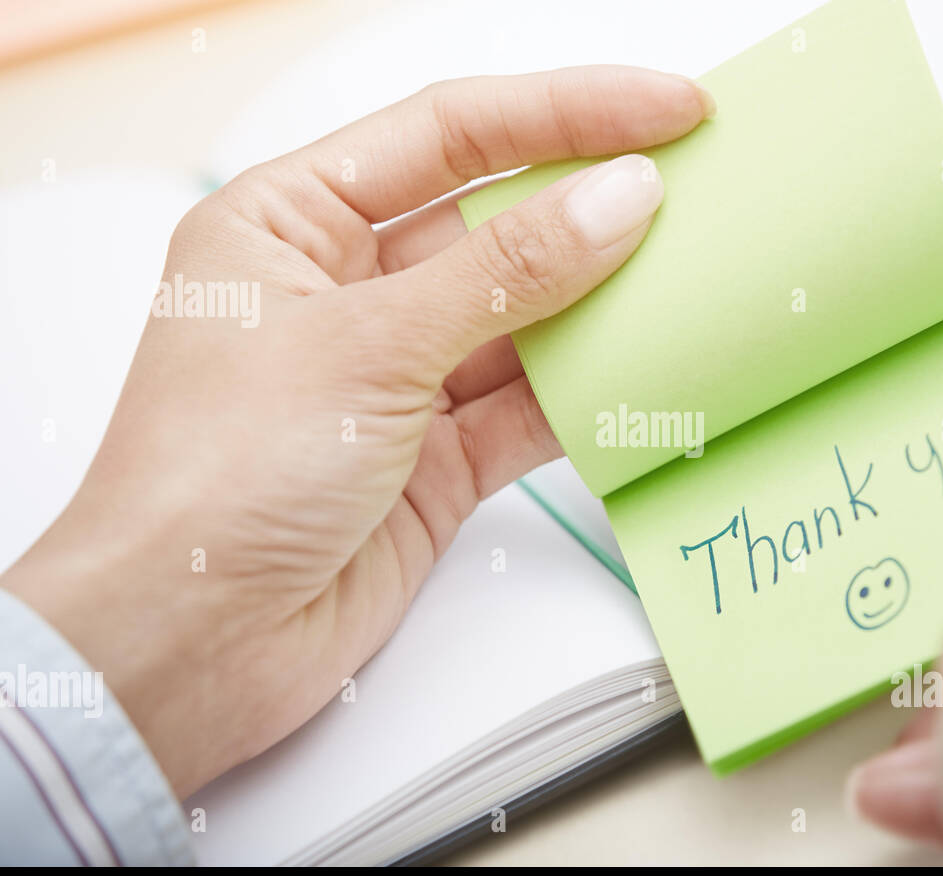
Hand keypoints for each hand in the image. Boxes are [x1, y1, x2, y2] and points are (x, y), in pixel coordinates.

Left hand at [0, 66, 713, 797]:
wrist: (189, 648)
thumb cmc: (216, 478)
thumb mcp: (368, 344)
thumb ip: (507, 273)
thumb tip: (620, 197)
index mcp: (291, 222)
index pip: (447, 135)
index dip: (564, 111)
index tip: (666, 107)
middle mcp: (346, 292)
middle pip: (495, 225)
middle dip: (593, 207)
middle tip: (701, 186)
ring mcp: (397, 379)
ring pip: (525, 320)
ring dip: (604, 304)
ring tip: (699, 273)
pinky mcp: (438, 460)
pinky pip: (532, 406)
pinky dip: (591, 391)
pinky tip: (652, 365)